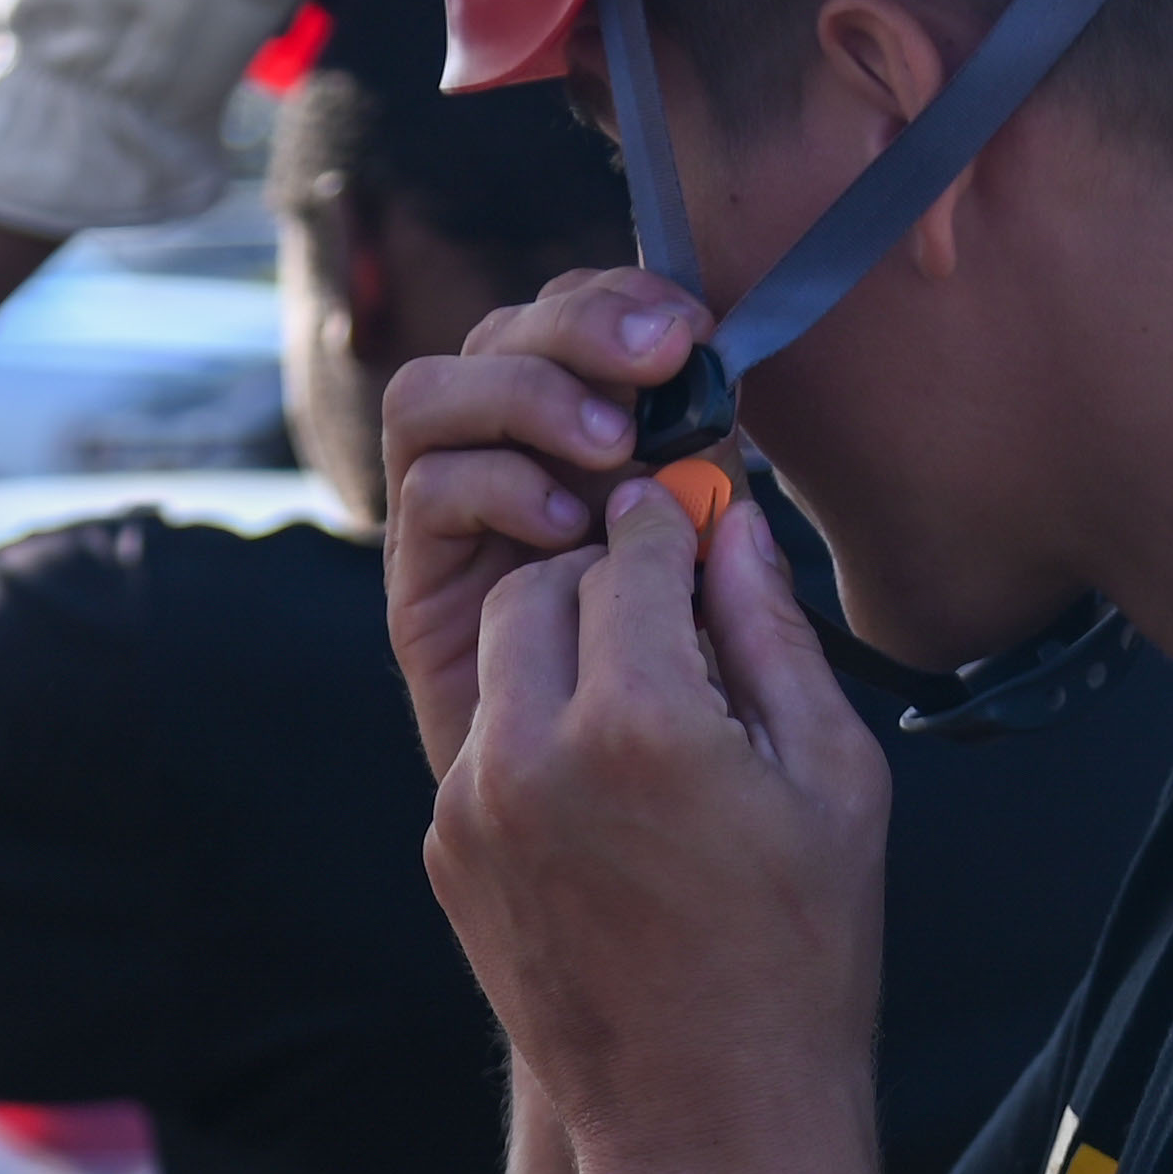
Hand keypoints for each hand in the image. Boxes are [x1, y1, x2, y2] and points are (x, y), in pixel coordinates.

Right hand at [378, 268, 704, 776]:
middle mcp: (519, 468)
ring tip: (612, 452)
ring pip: (435, 390)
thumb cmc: (720, 748)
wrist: (652, 873)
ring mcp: (462, 525)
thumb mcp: (747, 614)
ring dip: (528, 394)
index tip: (695, 332)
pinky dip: (496, 481)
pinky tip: (567, 530)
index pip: (583, 324)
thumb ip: (726, 521)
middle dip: (580, 327)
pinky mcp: (425, 585)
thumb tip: (724, 410)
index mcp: (604, 449)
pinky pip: (427, 486)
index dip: (625, 299)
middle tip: (660, 361)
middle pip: (505, 333)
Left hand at [424, 474, 890, 1173]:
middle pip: (538, 588)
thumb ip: (773, 634)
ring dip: (561, 648)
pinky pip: (484, 742)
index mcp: (641, 725)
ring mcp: (473, 808)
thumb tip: (732, 527)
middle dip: (601, 578)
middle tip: (669, 606)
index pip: (630, 555)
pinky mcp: (447, 853)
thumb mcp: (830, 778)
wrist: (707, 1115)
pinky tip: (608, 786)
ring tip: (644, 698)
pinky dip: (536, 729)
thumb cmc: (800, 952)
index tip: (693, 521)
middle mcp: (533, 754)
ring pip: (498, 660)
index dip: (670, 528)